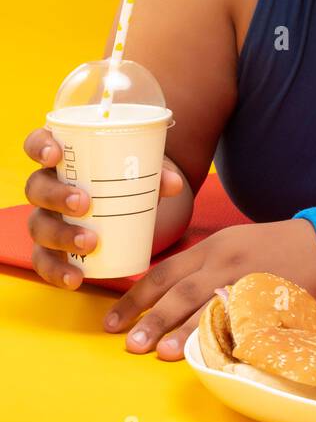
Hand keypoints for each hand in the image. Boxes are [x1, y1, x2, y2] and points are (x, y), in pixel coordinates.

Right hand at [24, 127, 186, 290]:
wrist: (125, 205)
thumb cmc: (126, 179)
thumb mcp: (142, 170)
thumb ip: (157, 174)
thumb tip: (174, 184)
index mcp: (63, 159)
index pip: (37, 144)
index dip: (40, 147)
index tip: (56, 154)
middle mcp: (46, 187)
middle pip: (36, 187)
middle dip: (56, 196)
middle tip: (84, 204)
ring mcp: (46, 218)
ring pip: (38, 225)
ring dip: (61, 235)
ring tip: (90, 243)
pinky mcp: (51, 248)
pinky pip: (44, 260)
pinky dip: (57, 271)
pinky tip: (75, 278)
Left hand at [100, 219, 315, 360]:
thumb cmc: (269, 247)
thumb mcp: (230, 244)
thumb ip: (199, 266)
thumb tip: (160, 298)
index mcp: (210, 248)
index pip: (163, 273)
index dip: (135, 298)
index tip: (112, 322)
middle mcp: (224, 262)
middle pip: (180, 291)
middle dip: (152, 319)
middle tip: (130, 345)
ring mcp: (246, 280)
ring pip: (207, 307)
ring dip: (182, 332)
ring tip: (161, 353)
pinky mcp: (268, 299)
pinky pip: (240, 321)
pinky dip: (222, 337)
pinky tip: (208, 355)